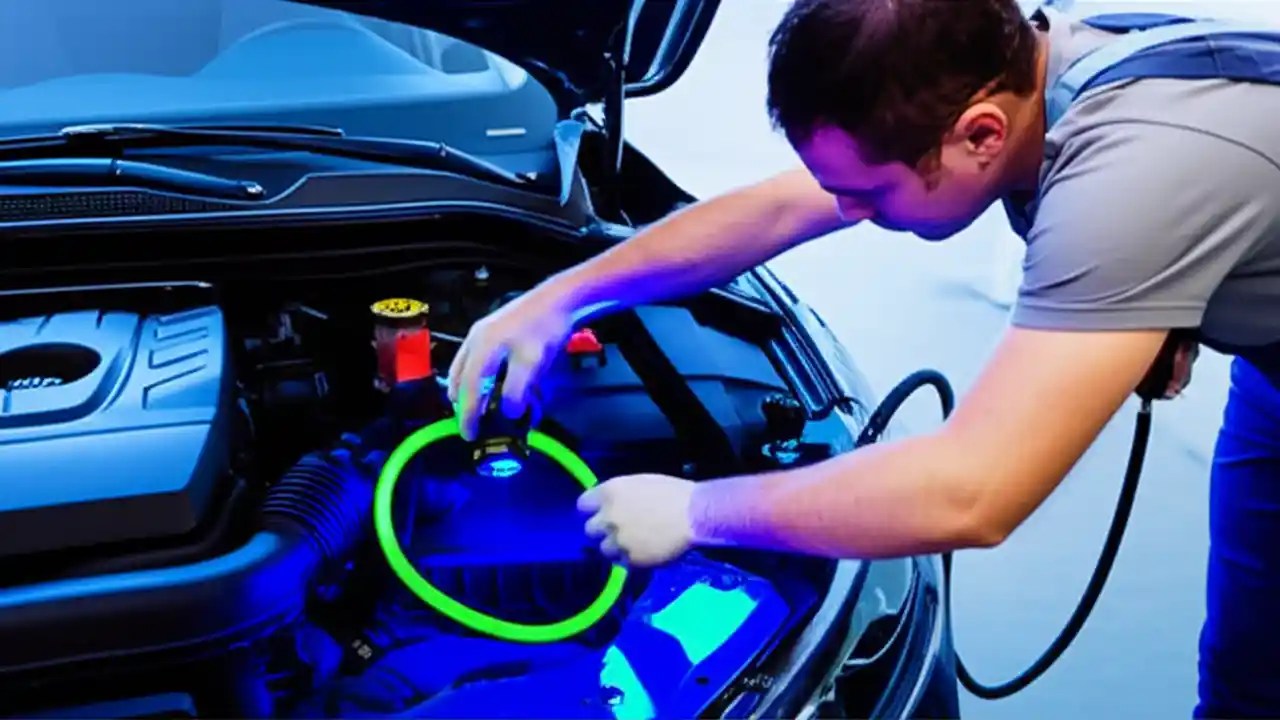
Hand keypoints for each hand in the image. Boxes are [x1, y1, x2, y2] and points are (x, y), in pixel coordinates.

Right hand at [447, 288, 574, 440]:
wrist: (560, 298)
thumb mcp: (532, 364)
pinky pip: (475, 360)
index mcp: (481, 348)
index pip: (468, 389)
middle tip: (469, 423)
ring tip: (476, 407)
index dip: (468, 414)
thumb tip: (509, 413)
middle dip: (462, 403)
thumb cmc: (544, 330)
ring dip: (468, 390)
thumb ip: (517, 390)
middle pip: (460, 378)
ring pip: (465, 368)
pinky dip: (477, 377)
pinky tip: (489, 384)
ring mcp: (481, 332)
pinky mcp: (492, 329)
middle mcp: (475, 340)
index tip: (469, 435)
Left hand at [577, 473, 697, 566]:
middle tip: (617, 530)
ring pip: (604, 549)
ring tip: (633, 543)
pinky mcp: (630, 559)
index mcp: (609, 493)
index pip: (583, 505)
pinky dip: (630, 558)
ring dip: (614, 546)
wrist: (695, 515)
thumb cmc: (674, 493)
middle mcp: (608, 516)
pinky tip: (644, 551)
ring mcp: (617, 540)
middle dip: (602, 530)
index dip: (592, 510)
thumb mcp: (639, 484)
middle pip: (589, 529)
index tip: (600, 513)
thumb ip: (619, 496)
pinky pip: (622, 562)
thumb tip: (609, 505)